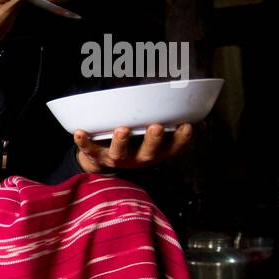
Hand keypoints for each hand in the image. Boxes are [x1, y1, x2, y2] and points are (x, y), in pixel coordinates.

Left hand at [74, 123, 193, 172]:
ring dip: (121, 142)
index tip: (187, 126)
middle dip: (153, 140)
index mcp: (155, 153)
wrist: (102, 161)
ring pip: (119, 153)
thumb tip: (199, 117)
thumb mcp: (154, 137)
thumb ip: (171, 127)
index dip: (181, 139)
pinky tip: (79, 131)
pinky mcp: (96, 156)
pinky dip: (83, 142)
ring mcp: (116, 159)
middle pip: (148, 153)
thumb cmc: (134, 142)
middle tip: (156, 127)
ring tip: (122, 130)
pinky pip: (88, 150)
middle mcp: (137, 158)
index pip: (172, 148)